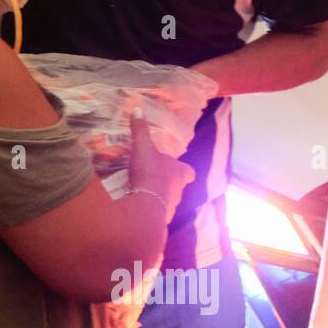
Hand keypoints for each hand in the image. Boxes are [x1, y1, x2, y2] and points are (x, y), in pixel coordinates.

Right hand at [128, 109, 194, 224]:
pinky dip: (150, 207)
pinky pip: (157, 211)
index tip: (177, 168)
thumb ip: (140, 130)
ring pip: (168, 199)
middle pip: (178, 186)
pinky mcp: (160, 217)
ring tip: (144, 191)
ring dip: (159, 195)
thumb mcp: (143, 147)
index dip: (183, 170)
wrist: (145, 205)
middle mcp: (179, 190)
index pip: (188, 172)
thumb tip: (138, 109)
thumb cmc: (150, 173)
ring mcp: (171, 206)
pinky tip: (139, 203)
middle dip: (169, 182)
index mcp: (179, 172)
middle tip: (155, 177)